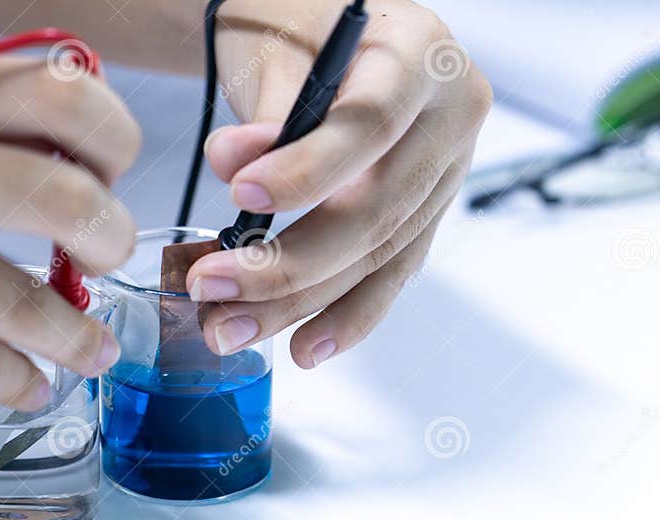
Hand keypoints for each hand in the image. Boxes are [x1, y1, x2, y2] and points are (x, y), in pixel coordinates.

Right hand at [0, 54, 140, 408]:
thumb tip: (74, 159)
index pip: (58, 93)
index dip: (111, 138)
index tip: (110, 178)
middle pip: (65, 194)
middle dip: (111, 235)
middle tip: (107, 256)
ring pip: (27, 298)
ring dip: (79, 334)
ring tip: (95, 350)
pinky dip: (19, 381)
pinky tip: (31, 385)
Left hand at [186, 0, 491, 367]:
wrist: (328, 30)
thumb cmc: (301, 26)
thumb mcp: (280, 47)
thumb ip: (269, 113)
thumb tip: (238, 171)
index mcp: (421, 55)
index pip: (370, 126)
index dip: (306, 170)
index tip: (240, 193)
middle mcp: (451, 118)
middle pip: (375, 212)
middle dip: (287, 264)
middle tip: (211, 287)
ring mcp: (445, 173)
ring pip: (377, 257)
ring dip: (299, 303)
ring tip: (229, 328)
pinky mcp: (425, 215)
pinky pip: (390, 274)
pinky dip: (344, 314)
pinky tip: (305, 347)